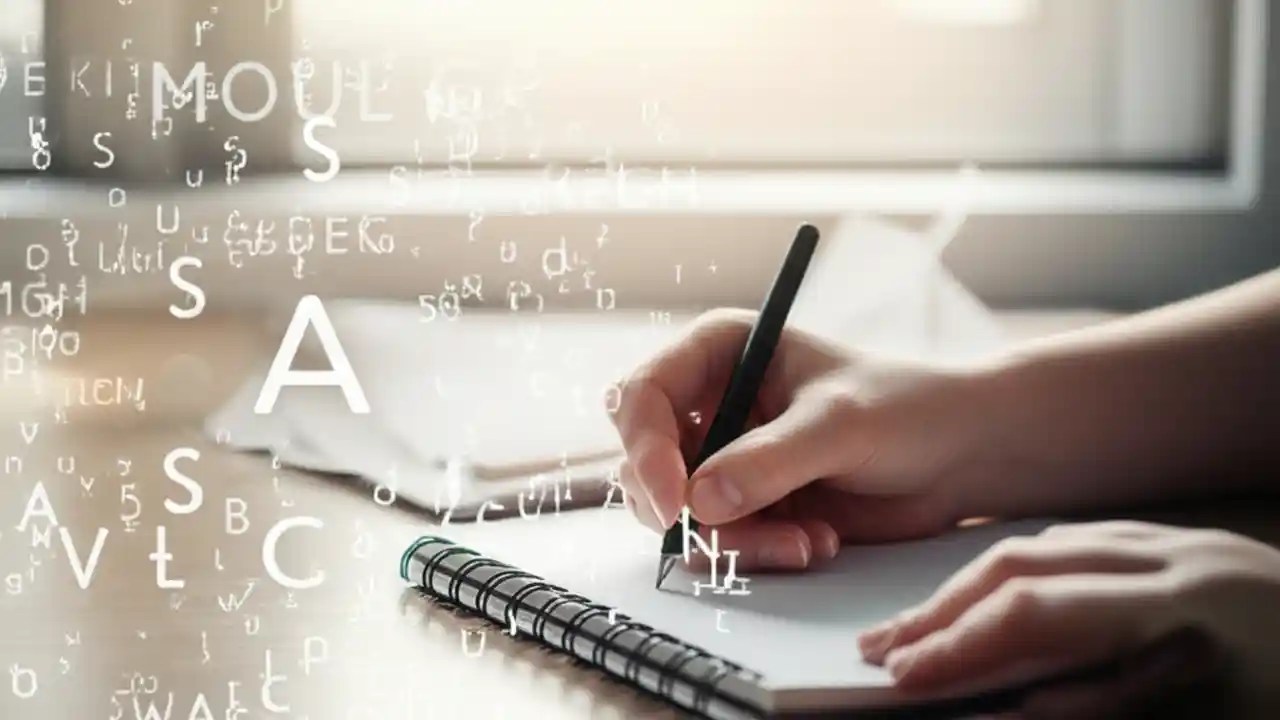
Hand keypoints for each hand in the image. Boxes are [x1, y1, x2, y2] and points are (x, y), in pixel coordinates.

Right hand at [608, 309, 989, 570]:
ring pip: (678, 515)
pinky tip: (816, 540)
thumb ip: (768, 461)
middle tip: (736, 537)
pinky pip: (717, 544)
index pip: (643, 395)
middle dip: (688, 511)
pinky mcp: (745, 504)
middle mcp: (710, 402)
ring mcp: (724, 457)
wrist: (958, 457)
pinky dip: (759, 554)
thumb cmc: (905, 410)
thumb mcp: (838, 426)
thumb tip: (699, 504)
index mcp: (719, 351)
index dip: (645, 449)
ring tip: (807, 539)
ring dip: (736, 542)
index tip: (674, 502)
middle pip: (644, 463)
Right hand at [857, 521, 1279, 717]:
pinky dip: (1028, 569)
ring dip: (976, 583)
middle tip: (885, 649)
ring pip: (1051, 541)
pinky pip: (1088, 542)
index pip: (1038, 611)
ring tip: (924, 623)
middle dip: (947, 607)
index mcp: (1191, 608)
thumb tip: (998, 709)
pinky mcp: (1198, 554)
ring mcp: (1191, 548)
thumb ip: (1096, 715)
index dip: (958, 645)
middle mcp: (1184, 560)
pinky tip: (1000, 592)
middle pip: (1028, 559)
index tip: (900, 679)